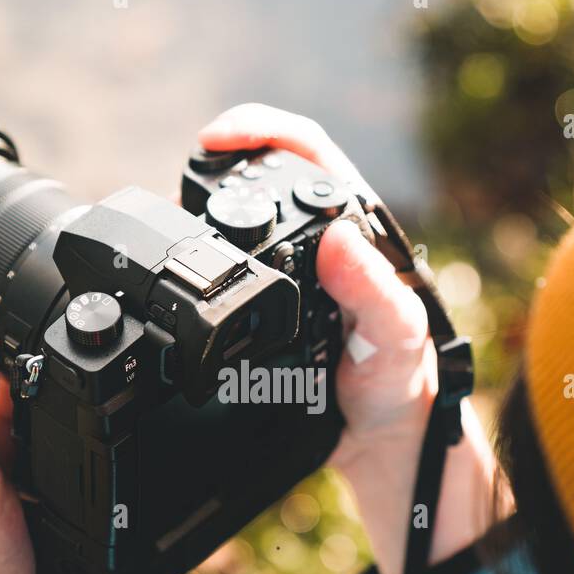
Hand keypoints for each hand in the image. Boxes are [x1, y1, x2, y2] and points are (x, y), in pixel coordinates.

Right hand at [199, 105, 503, 573]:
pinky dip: (200, 263)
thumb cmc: (400, 382)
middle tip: (184, 182)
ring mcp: (290, 276)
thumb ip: (373, 290)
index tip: (217, 139)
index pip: (308, 154)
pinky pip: (227, 272)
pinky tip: (181, 269)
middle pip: (264, 177)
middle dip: (219, 166)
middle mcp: (321, 244)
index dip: (262, 132)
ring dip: (202, 211)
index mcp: (357, 232)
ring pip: (240, 222)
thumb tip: (338, 239)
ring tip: (173, 219)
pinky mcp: (266, 309)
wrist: (381, 442)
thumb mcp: (396, 337)